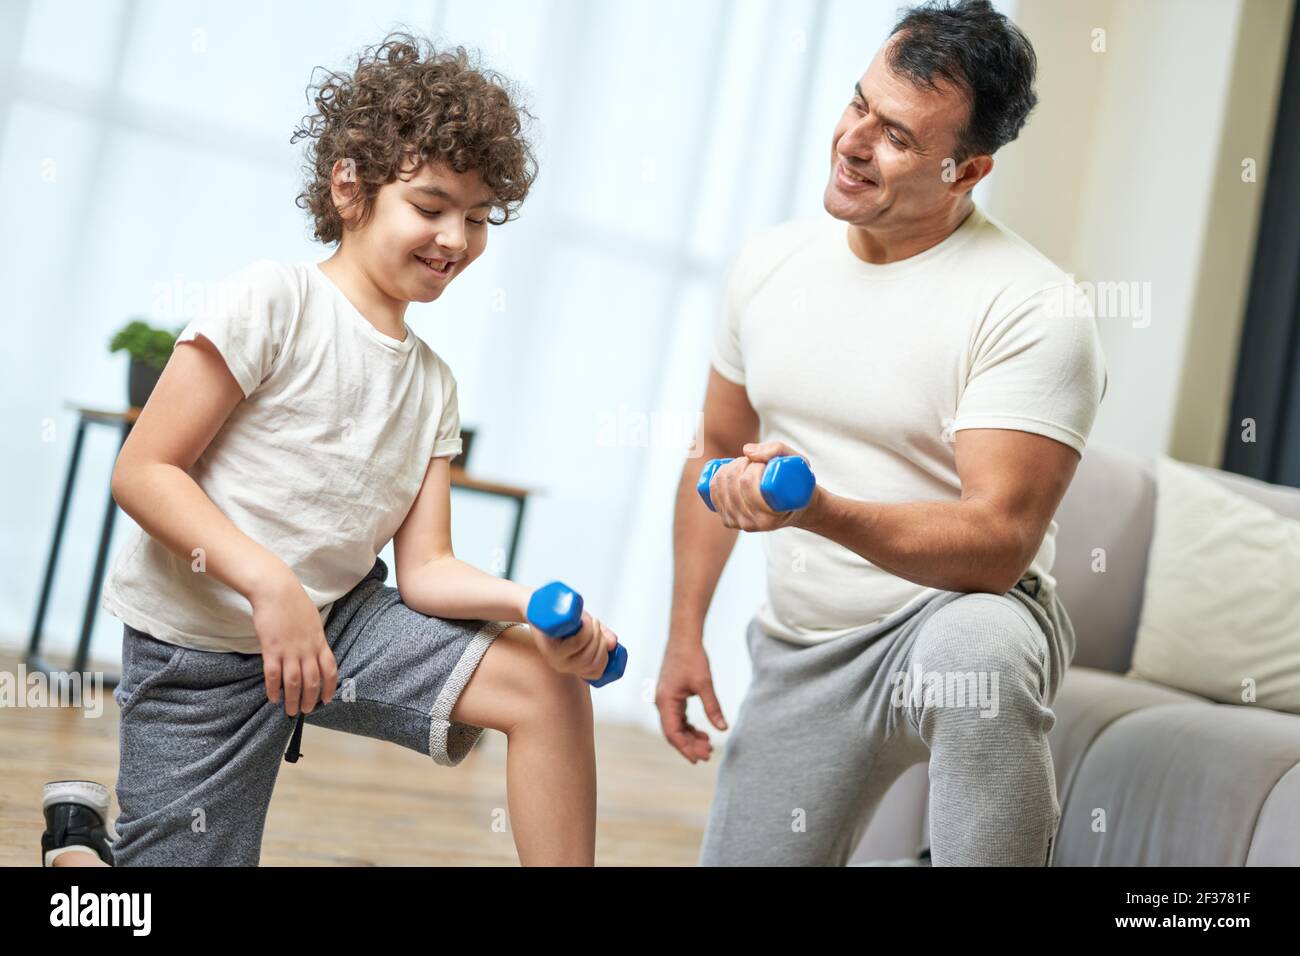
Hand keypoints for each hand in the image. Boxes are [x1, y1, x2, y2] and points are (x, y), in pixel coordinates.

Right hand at [250, 570, 338, 716]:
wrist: (277, 590)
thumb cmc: (294, 602)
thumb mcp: (313, 621)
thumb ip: (315, 638)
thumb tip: (316, 651)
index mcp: (319, 641)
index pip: (330, 669)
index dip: (330, 686)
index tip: (327, 699)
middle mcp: (307, 648)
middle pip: (313, 680)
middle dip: (311, 698)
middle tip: (306, 711)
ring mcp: (289, 650)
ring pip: (294, 681)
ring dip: (293, 699)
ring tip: (291, 711)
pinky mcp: (271, 648)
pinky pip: (273, 674)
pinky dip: (273, 689)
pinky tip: (273, 698)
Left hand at [529, 610, 619, 682]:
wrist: (539, 607)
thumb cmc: (563, 619)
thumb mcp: (586, 628)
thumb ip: (601, 637)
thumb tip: (613, 644)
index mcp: (572, 666)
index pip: (596, 672)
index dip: (606, 656)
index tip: (603, 638)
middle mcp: (563, 666)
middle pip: (594, 661)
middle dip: (601, 639)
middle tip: (596, 622)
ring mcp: (555, 658)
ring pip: (586, 652)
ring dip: (595, 633)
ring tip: (590, 620)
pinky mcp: (549, 647)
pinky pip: (576, 644)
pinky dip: (586, 631)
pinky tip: (585, 622)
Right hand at [656, 637, 726, 763]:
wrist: (684, 638)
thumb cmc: (692, 658)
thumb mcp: (705, 684)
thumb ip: (713, 707)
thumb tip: (722, 729)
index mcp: (665, 701)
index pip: (673, 733)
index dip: (685, 748)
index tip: (699, 759)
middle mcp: (662, 703)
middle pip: (674, 732)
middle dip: (690, 745)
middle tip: (709, 754)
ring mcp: (666, 700)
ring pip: (676, 726)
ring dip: (690, 737)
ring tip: (708, 745)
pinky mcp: (672, 696)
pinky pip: (678, 718)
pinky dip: (689, 727)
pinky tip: (702, 733)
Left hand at [707, 441, 811, 532]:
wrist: (797, 506)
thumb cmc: (799, 483)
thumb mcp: (798, 461)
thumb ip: (776, 449)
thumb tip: (746, 451)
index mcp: (769, 518)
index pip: (748, 483)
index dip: (753, 466)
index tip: (765, 462)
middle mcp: (751, 524)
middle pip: (733, 484)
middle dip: (741, 463)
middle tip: (756, 461)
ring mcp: (737, 523)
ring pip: (720, 487)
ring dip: (730, 468)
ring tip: (746, 466)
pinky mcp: (728, 519)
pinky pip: (713, 494)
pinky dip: (718, 477)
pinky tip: (730, 472)